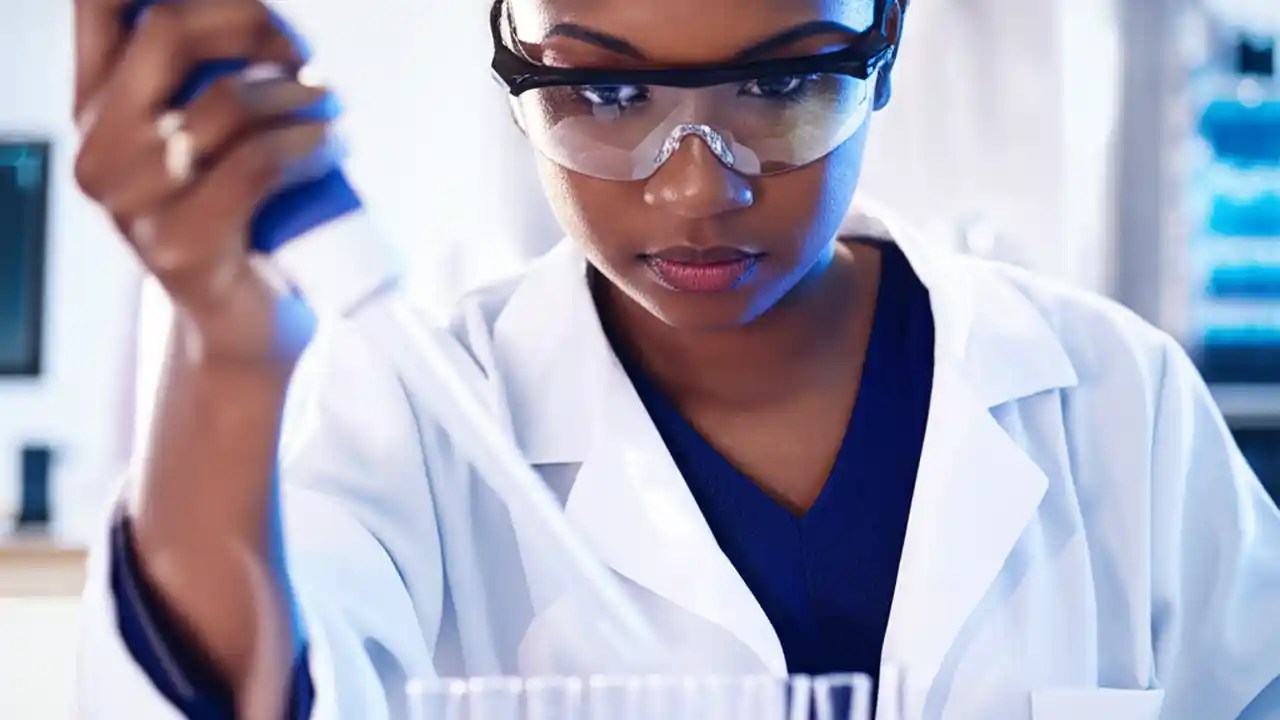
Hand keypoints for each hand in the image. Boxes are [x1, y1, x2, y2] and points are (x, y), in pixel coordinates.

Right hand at [74, 0, 331, 366]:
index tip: (250, 1)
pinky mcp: (183, 246)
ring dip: (297, 95)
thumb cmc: (236, 226)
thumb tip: (265, 16)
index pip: (102, 7)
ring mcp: (135, 203)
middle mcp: (101, 149)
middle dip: (253, 22)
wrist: (242, 329)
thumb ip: (206, 80)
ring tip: (328, 108)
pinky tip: (330, 147)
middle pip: (168, 33)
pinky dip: (309, 144)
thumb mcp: (209, 143)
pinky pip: (257, 163)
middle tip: (301, 50)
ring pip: (227, 101)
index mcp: (98, 110)